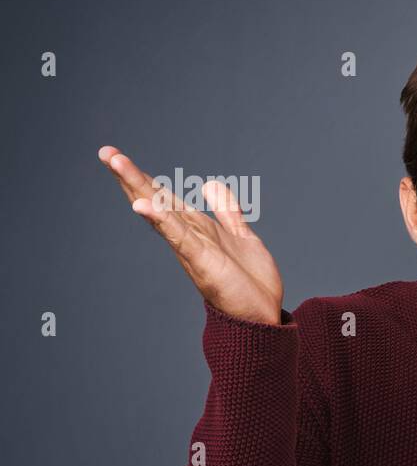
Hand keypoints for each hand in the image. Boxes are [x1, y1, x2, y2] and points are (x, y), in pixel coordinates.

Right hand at [98, 146, 283, 324]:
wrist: (262, 314)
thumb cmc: (249, 282)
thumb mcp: (240, 236)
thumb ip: (226, 212)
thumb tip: (211, 184)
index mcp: (196, 228)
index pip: (163, 197)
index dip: (143, 176)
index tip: (116, 155)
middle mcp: (188, 236)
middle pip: (155, 200)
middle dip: (131, 176)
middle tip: (105, 152)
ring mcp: (192, 248)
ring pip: (161, 212)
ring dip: (139, 188)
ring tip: (117, 164)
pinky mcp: (202, 261)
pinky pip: (179, 237)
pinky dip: (161, 220)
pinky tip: (142, 205)